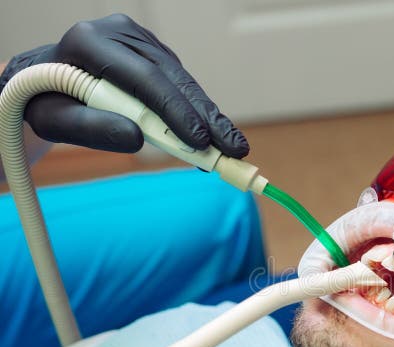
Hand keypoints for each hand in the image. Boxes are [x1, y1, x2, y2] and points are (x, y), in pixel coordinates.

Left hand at [0, 13, 248, 155]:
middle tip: (234, 149)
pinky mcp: (153, 51)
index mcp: (90, 42)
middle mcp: (119, 33)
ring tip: (232, 147)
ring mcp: (139, 40)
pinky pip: (181, 83)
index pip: (144, 78)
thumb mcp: (55, 121)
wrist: (43, 80)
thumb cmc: (46, 103)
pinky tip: (214, 133)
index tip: (201, 141)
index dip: (176, 111)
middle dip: (207, 118)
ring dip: (210, 116)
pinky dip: (198, 110)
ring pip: (182, 81)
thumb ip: (92, 128)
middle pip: (173, 79)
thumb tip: (137, 138)